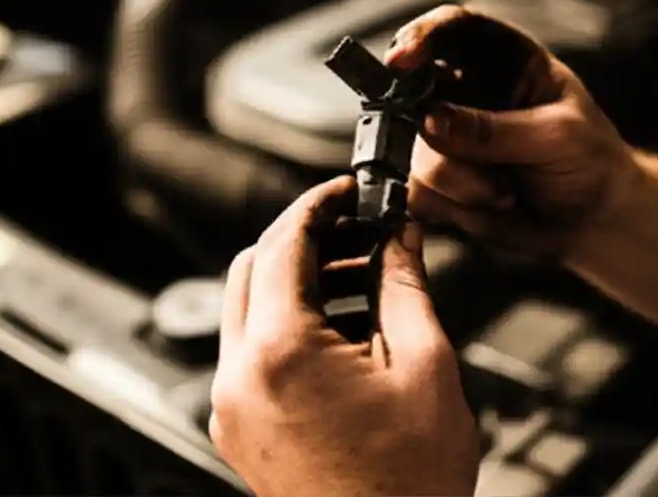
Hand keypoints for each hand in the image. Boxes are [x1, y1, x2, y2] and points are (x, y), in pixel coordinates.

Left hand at [209, 176, 480, 496]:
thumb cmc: (409, 484)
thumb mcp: (424, 363)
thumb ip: (406, 284)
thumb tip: (400, 232)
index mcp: (280, 354)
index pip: (284, 243)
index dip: (320, 204)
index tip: (350, 191)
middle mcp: (239, 378)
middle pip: (255, 269)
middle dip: (307, 239)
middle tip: (360, 229)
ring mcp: (233, 409)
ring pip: (251, 310)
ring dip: (301, 282)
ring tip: (367, 277)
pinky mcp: (242, 430)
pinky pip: (254, 354)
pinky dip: (292, 326)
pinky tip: (349, 328)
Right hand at [386, 5, 640, 260]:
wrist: (595, 220)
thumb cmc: (588, 160)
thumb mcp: (556, 136)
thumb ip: (495, 129)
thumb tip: (431, 121)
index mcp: (502, 59)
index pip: (452, 28)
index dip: (421, 35)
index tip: (401, 60)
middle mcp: (466, 92)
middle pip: (415, 93)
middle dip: (430, 129)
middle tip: (457, 151)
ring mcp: (448, 138)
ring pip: (417, 153)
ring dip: (460, 182)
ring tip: (507, 193)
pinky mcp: (440, 182)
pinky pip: (419, 192)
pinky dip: (453, 207)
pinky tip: (494, 207)